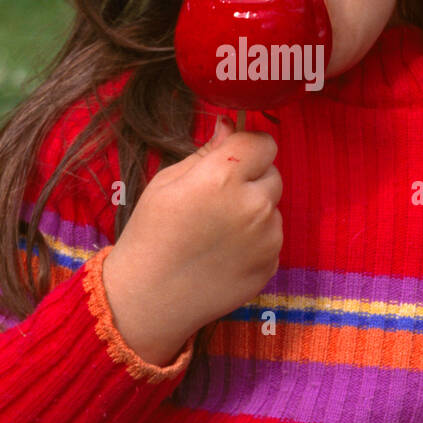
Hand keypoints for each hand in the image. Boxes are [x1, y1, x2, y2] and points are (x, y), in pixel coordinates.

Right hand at [103, 115, 282, 357]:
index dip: (248, 146)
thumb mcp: (167, 182)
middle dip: (251, 179)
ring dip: (254, 210)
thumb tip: (231, 124)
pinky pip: (272, 237)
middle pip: (272, 172)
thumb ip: (207, 152)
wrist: (148, 298)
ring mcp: (266, 238)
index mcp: (222, 178)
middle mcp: (252, 205)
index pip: (263, 142)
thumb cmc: (151, 234)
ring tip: (217, 230)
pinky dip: (256, 240)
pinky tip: (224, 252)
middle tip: (217, 199)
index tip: (233, 157)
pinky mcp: (271, 264)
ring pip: (273, 206)